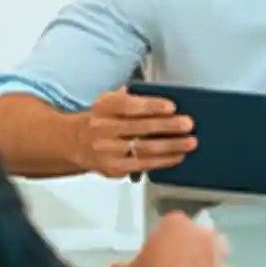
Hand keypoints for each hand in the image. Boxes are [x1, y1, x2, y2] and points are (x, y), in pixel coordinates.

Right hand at [77, 87, 196, 178]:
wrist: (76, 142)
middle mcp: (103, 128)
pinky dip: (163, 161)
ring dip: (170, 146)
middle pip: (139, 127)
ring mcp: (108, 150)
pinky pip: (142, 165)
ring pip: (143, 148)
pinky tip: (178, 156)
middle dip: (167, 126)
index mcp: (104, 107)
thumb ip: (132, 98)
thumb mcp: (110, 101)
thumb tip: (162, 98)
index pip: (128, 105)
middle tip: (187, 124)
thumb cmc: (102, 119)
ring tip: (189, 142)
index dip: (151, 106)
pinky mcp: (114, 168)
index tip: (171, 106)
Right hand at [107, 211, 232, 266]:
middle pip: (200, 233)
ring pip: (216, 252)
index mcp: (175, 224)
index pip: (172, 222)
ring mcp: (215, 255)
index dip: (165, 236)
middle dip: (193, 243)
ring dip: (208, 260)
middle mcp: (200, 234)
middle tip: (179, 260)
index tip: (157, 250)